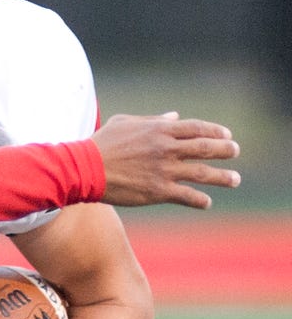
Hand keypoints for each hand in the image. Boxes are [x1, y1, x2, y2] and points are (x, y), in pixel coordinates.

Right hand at [92, 112, 240, 208]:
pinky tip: (206, 202)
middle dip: (226, 150)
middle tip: (234, 152)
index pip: (197, 128)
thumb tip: (173, 116)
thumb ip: (152, 119)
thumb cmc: (101, 144)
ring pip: (204, 173)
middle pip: (207, 148)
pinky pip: (188, 196)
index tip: (226, 135)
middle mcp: (167, 149)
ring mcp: (164, 171)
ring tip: (234, 180)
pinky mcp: (158, 191)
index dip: (215, 131)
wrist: (85, 169)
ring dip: (223, 177)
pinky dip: (200, 200)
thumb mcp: (125, 123)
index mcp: (159, 130)